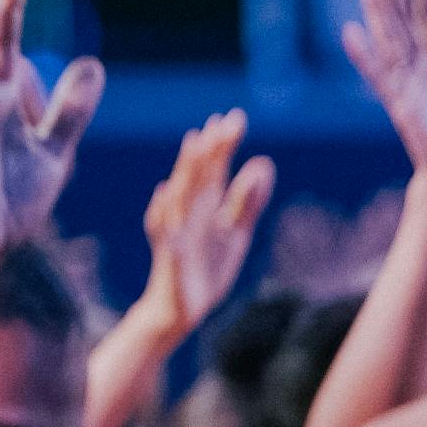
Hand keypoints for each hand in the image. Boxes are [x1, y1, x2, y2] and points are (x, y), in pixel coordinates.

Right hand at [136, 111, 273, 335]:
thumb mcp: (236, 232)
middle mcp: (189, 213)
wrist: (183, 309)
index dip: (225, 145)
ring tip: (194, 145)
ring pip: (182, 194)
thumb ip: (248, 200)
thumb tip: (263, 163)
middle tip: (221, 121)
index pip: (216, 170)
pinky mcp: (170, 256)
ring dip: (187, 169)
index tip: (236, 117)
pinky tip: (165, 193)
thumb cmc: (208, 267)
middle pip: (200, 175)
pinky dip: (164, 213)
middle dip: (210, 148)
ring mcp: (177, 232)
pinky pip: (165, 232)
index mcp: (207, 207)